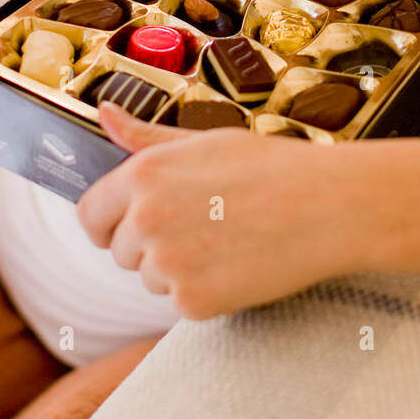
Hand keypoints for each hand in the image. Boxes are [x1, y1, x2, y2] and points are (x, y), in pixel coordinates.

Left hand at [76, 103, 351, 318]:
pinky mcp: (194, 301)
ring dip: (179, 270)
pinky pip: (182, 303)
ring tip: (228, 242)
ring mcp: (168, 264)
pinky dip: (206, 293)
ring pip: (152, 279)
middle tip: (203, 228)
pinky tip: (240, 265)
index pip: (90, 214)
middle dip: (150, 246)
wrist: (330, 208)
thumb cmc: (273, 168)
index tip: (129, 225)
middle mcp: (146, 220)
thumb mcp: (205, 143)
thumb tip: (105, 115)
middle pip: (121, 252)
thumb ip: (146, 140)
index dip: (109, 222)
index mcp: (143, 175)